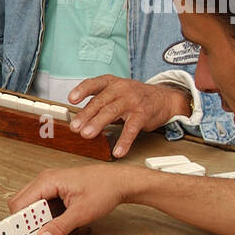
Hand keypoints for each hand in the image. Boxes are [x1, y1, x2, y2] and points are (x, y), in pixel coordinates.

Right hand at [8, 164, 137, 234]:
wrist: (120, 181)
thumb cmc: (105, 189)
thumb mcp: (82, 213)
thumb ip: (60, 227)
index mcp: (47, 181)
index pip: (19, 204)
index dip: (20, 223)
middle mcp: (45, 180)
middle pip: (21, 204)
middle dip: (26, 222)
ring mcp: (49, 184)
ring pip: (30, 204)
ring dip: (36, 219)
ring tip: (49, 230)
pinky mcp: (55, 189)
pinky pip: (40, 203)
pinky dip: (43, 216)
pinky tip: (56, 222)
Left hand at [67, 76, 190, 157]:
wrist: (163, 98)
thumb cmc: (133, 97)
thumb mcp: (115, 93)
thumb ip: (97, 103)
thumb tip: (77, 120)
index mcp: (111, 83)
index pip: (94, 83)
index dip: (82, 90)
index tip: (71, 99)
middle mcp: (121, 89)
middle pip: (100, 101)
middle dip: (86, 114)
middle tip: (75, 127)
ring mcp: (132, 101)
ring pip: (112, 112)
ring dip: (98, 124)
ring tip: (86, 135)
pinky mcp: (143, 114)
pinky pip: (132, 128)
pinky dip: (124, 141)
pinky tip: (117, 151)